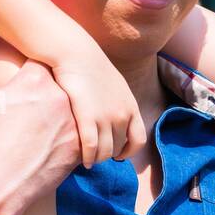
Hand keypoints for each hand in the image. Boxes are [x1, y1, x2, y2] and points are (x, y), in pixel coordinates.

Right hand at [0, 41, 80, 208]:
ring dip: (63, 116)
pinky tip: (51, 146)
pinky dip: (70, 138)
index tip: (27, 85)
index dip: (33, 74)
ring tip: (42, 131)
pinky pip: (81, 134)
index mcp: (35, 80)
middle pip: (61, 86)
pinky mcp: (80, 147)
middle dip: (50, 95)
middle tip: (34, 112)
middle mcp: (60, 97)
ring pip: (74, 110)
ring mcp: (74, 123)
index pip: (42, 65)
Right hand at [50, 41, 147, 168]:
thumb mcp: (115, 85)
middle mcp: (121, 115)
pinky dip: (88, 157)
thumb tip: (116, 117)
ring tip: (89, 160)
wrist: (76, 54)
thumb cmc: (91, 67)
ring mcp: (105, 117)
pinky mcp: (87, 118)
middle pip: (118, 147)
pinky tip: (83, 160)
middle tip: (97, 155)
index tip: (119, 155)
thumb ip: (119, 103)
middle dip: (108, 154)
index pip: (138, 140)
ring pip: (105, 151)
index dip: (129, 152)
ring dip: (97, 158)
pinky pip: (90, 147)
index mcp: (130, 106)